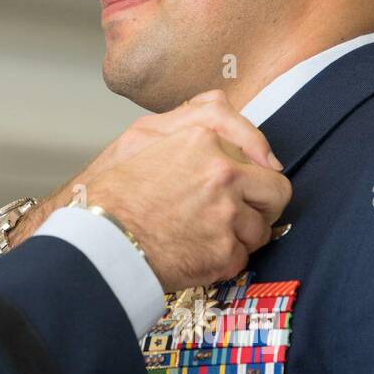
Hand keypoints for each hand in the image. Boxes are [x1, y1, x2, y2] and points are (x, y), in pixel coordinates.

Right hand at [11, 90, 281, 244]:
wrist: (97, 240)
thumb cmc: (113, 191)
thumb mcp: (144, 134)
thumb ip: (196, 115)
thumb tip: (228, 112)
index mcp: (203, 140)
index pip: (260, 150)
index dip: (261, 169)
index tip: (260, 179)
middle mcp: (221, 173)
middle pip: (276, 191)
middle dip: (263, 205)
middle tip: (242, 214)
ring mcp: (226, 215)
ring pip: (261, 229)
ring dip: (239, 236)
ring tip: (205, 237)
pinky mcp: (225, 252)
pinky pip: (243, 258)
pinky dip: (223, 261)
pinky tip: (196, 254)